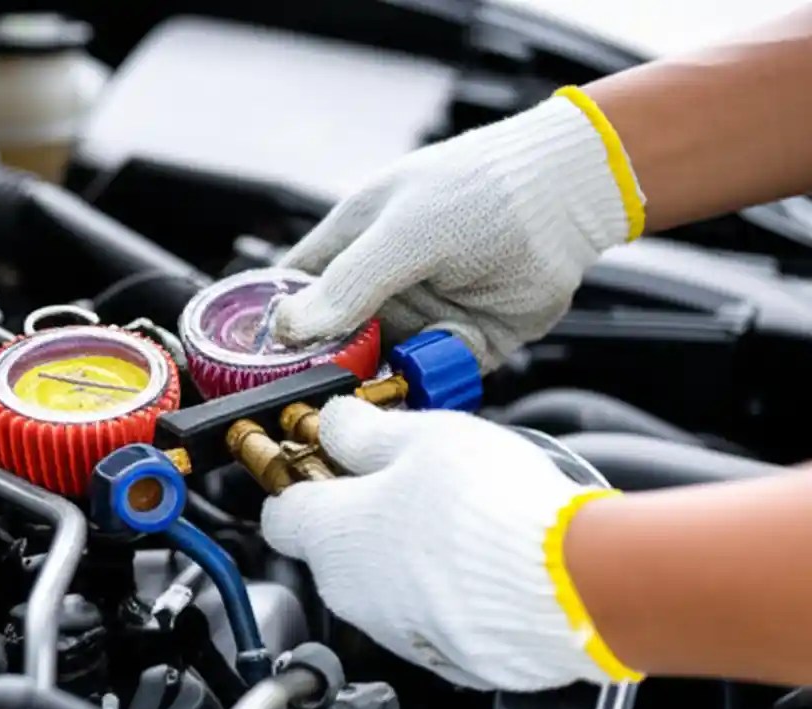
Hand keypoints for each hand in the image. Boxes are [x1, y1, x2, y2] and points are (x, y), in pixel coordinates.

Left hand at [261, 396, 640, 690]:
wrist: (570, 585)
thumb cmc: (490, 509)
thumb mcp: (421, 436)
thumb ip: (365, 430)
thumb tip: (336, 423)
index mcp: (330, 535)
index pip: (281, 511)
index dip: (300, 479)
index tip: (324, 457)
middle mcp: (349, 591)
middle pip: (333, 544)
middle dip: (362, 508)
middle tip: (407, 472)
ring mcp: (394, 628)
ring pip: (379, 578)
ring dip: (403, 546)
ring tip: (456, 510)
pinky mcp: (442, 653)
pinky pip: (424, 611)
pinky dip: (441, 584)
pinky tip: (478, 554)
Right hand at [272, 89, 643, 371]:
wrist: (568, 197)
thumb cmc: (481, 189)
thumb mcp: (404, 232)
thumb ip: (350, 282)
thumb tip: (290, 328)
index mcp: (351, 244)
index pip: (295, 292)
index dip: (279, 327)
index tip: (268, 365)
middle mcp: (381, 284)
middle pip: (334, 342)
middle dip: (331, 369)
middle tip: (328, 391)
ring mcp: (422, 315)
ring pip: (383, 367)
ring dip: (382, 382)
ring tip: (383, 386)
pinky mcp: (463, 342)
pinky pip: (434, 376)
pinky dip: (431, 381)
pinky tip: (430, 374)